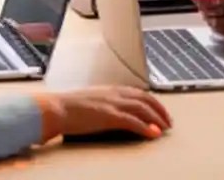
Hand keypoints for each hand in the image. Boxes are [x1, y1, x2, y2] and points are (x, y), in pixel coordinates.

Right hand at [34, 86, 171, 142]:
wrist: (55, 108)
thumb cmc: (67, 107)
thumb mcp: (90, 101)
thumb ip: (103, 104)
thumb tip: (110, 114)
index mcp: (110, 89)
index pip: (138, 92)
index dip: (152, 102)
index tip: (159, 110)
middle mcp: (114, 94)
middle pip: (145, 98)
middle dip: (160, 110)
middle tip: (168, 122)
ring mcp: (112, 104)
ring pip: (143, 108)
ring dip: (156, 118)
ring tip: (164, 129)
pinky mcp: (109, 116)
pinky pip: (133, 121)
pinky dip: (145, 127)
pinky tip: (152, 134)